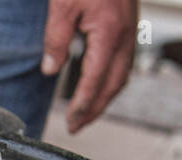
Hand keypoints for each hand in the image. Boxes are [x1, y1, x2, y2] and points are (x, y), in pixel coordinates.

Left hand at [42, 0, 137, 132]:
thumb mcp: (62, 6)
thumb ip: (56, 39)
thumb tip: (50, 70)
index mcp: (110, 32)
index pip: (96, 80)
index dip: (83, 105)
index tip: (71, 122)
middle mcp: (126, 34)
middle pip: (115, 83)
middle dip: (96, 108)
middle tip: (77, 127)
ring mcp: (131, 29)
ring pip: (123, 74)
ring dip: (105, 97)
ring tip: (86, 112)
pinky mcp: (129, 24)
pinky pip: (124, 60)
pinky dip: (111, 79)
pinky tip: (97, 85)